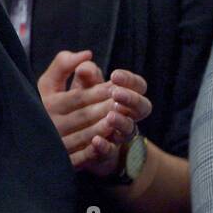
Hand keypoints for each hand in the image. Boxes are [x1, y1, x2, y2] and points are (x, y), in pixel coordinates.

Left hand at [37, 50, 151, 175]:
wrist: (69, 141)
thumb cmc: (75, 106)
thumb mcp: (69, 84)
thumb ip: (74, 69)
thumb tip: (85, 58)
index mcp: (119, 95)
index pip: (137, 85)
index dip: (129, 79)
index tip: (115, 75)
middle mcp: (124, 115)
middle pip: (142, 107)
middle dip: (132, 99)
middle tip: (116, 93)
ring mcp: (116, 136)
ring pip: (129, 130)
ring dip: (122, 122)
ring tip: (111, 115)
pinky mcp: (103, 154)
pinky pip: (108, 152)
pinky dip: (104, 147)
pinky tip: (97, 140)